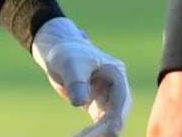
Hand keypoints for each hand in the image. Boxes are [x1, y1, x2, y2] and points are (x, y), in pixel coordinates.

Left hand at [31, 17, 130, 136]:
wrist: (59, 53)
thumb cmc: (67, 54)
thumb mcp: (70, 65)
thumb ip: (76, 82)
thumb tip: (80, 103)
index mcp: (116, 73)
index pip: (122, 97)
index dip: (119, 114)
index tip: (114, 130)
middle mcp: (116, 88)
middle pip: (117, 113)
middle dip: (105, 129)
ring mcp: (108, 99)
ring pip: (108, 122)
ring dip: (97, 134)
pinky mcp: (97, 107)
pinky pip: (98, 124)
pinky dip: (90, 133)